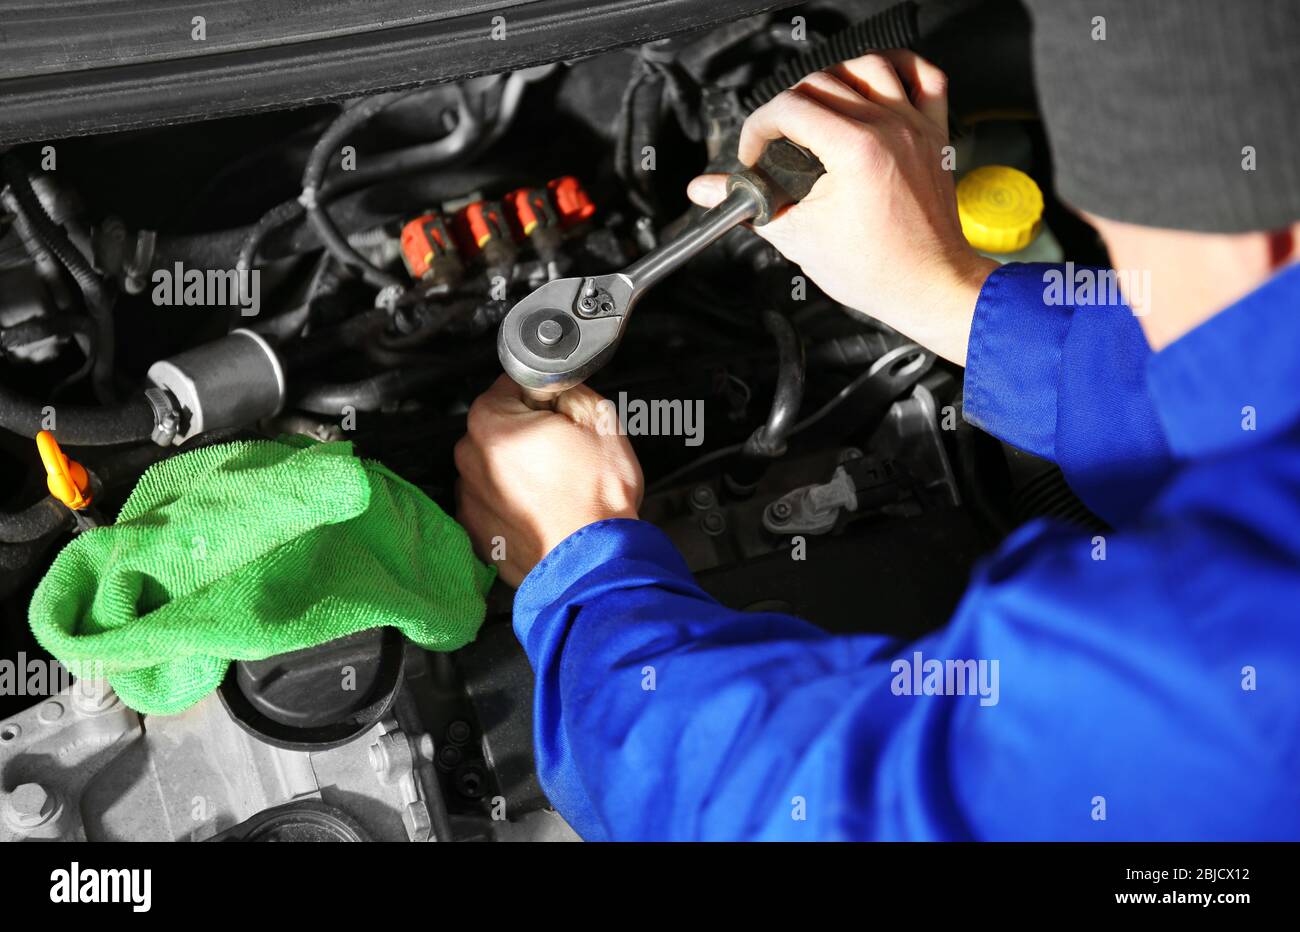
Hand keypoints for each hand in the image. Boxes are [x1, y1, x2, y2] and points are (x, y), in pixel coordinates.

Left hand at [455, 375, 643, 586]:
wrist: (593, 563)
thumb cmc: (597, 500)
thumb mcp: (601, 420)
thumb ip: (569, 388)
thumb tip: (555, 385)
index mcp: (492, 422)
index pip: (511, 386)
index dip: (542, 397)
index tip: (560, 416)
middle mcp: (469, 458)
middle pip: (498, 427)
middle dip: (527, 434)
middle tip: (564, 455)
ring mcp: (469, 498)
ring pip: (494, 467)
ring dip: (518, 471)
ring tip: (556, 488)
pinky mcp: (476, 532)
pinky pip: (492, 503)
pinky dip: (512, 504)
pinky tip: (542, 510)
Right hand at [688, 51, 996, 365]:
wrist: (926, 286)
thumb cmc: (875, 271)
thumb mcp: (797, 237)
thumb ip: (748, 204)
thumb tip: (705, 190)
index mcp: (855, 149)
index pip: (789, 107)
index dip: (758, 128)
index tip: (754, 154)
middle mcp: (888, 127)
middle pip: (821, 82)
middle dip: (786, 108)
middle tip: (777, 141)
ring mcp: (914, 126)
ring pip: (868, 66)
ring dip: (833, 78)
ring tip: (817, 107)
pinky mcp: (933, 133)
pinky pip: (924, 76)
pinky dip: (897, 70)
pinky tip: (874, 84)